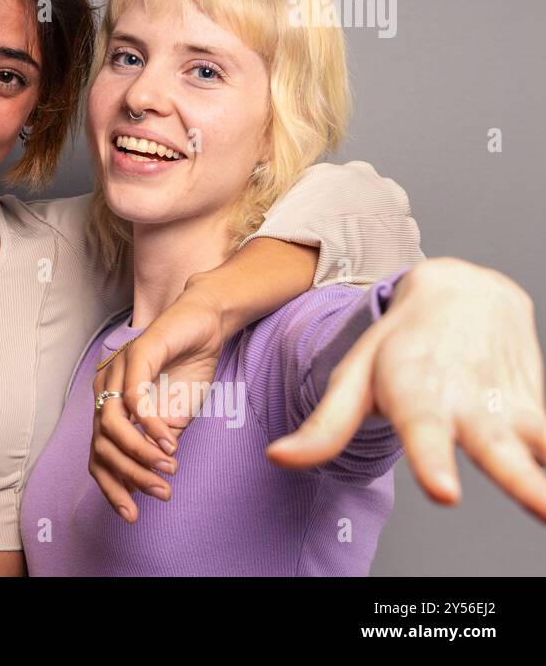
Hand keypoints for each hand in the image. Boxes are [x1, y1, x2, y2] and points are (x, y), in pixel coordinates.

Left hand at [89, 281, 226, 520]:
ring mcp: (116, 370)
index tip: (133, 515)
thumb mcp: (171, 422)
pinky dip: (149, 424)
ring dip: (139, 452)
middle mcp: (105, 389)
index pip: (98, 456)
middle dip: (130, 476)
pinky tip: (168, 440)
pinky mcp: (135, 355)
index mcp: (109, 408)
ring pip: (112, 424)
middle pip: (101, 446)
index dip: (111, 487)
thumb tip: (144, 485)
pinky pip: (132, 397)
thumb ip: (155, 449)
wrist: (206, 327)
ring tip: (168, 466)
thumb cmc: (186, 373)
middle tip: (161, 492)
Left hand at [268, 257, 545, 520]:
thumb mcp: (355, 377)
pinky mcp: (538, 404)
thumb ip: (324, 426)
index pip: (423, 430)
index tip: (444, 491)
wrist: (462, 290)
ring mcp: (510, 402)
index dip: (432, 460)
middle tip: (540, 506)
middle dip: (517, 478)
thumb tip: (278, 458)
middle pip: (494, 444)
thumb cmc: (399, 345)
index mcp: (417, 391)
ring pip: (539, 439)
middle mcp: (468, 398)